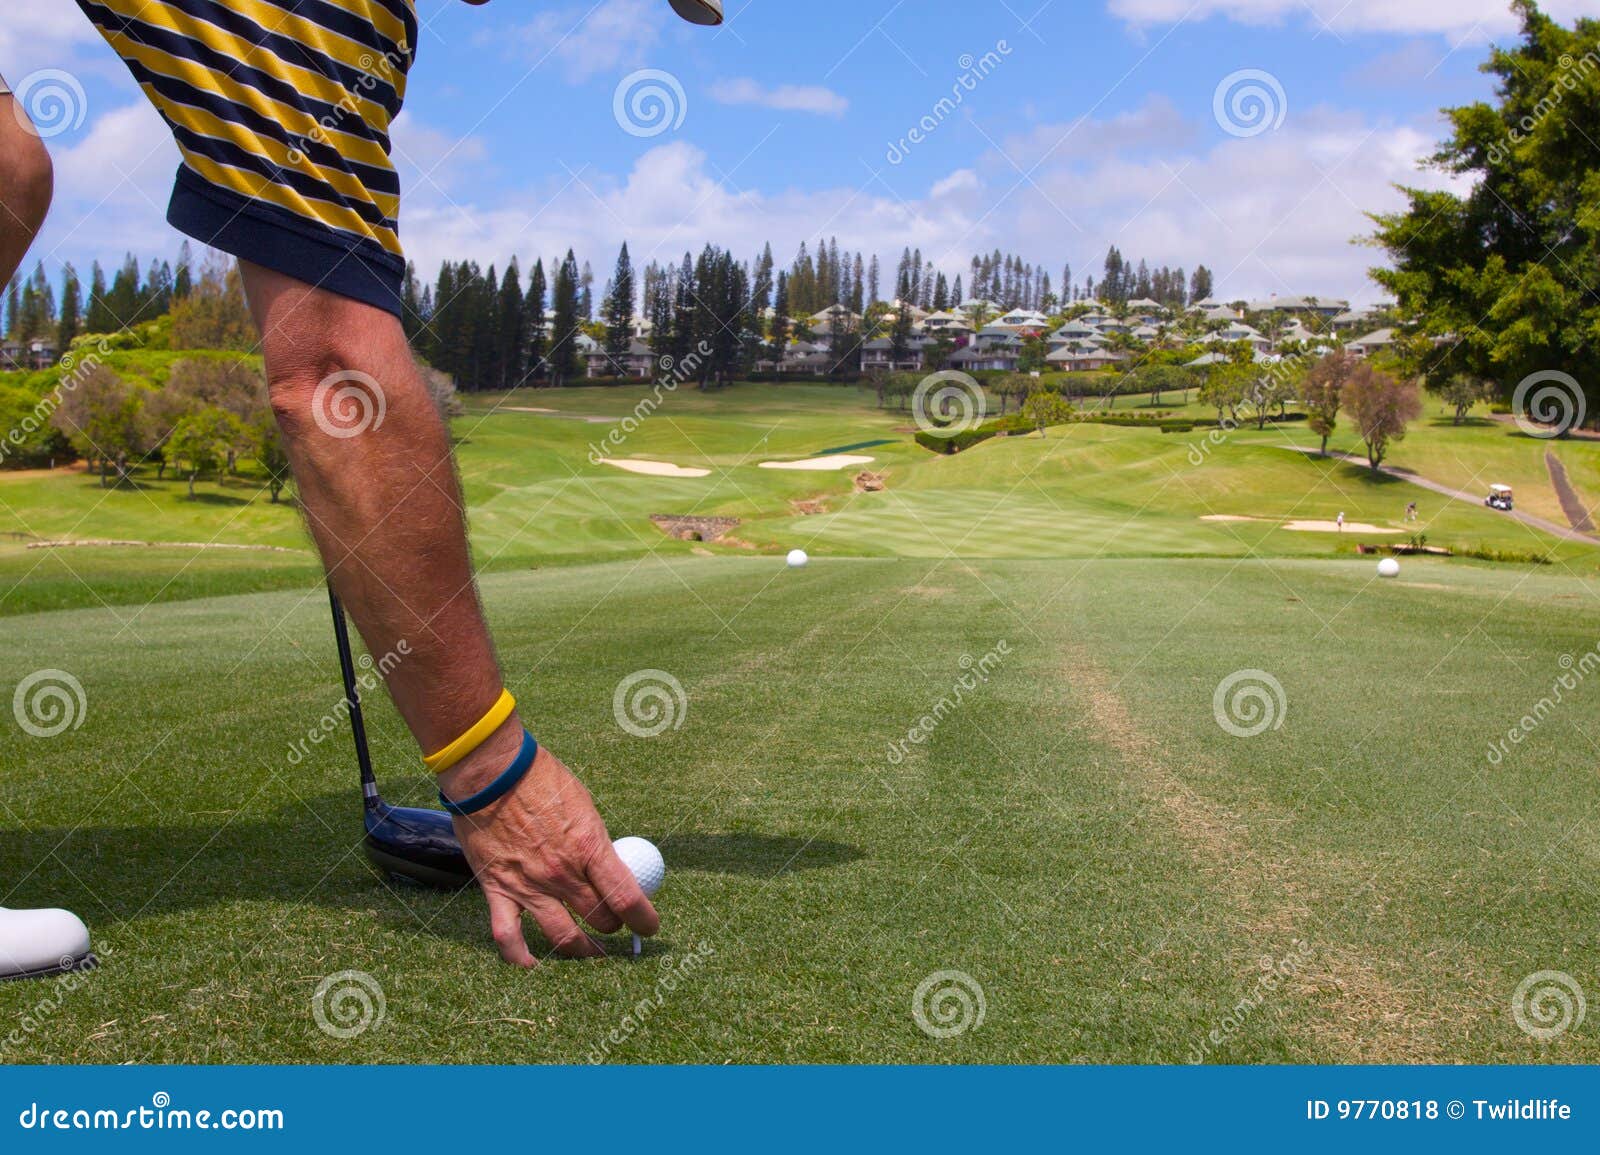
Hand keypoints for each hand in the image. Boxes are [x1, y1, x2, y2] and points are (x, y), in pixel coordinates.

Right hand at [440, 738, 658, 964]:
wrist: (491, 772)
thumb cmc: (539, 778)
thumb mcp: (583, 804)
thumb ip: (594, 840)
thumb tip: (608, 861)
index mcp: (589, 848)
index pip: (628, 898)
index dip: (644, 920)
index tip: (649, 927)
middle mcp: (563, 874)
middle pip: (600, 918)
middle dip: (613, 926)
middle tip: (614, 924)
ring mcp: (530, 886)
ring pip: (564, 937)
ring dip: (582, 949)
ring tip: (589, 951)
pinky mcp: (499, 891)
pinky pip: (508, 937)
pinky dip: (519, 957)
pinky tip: (531, 965)